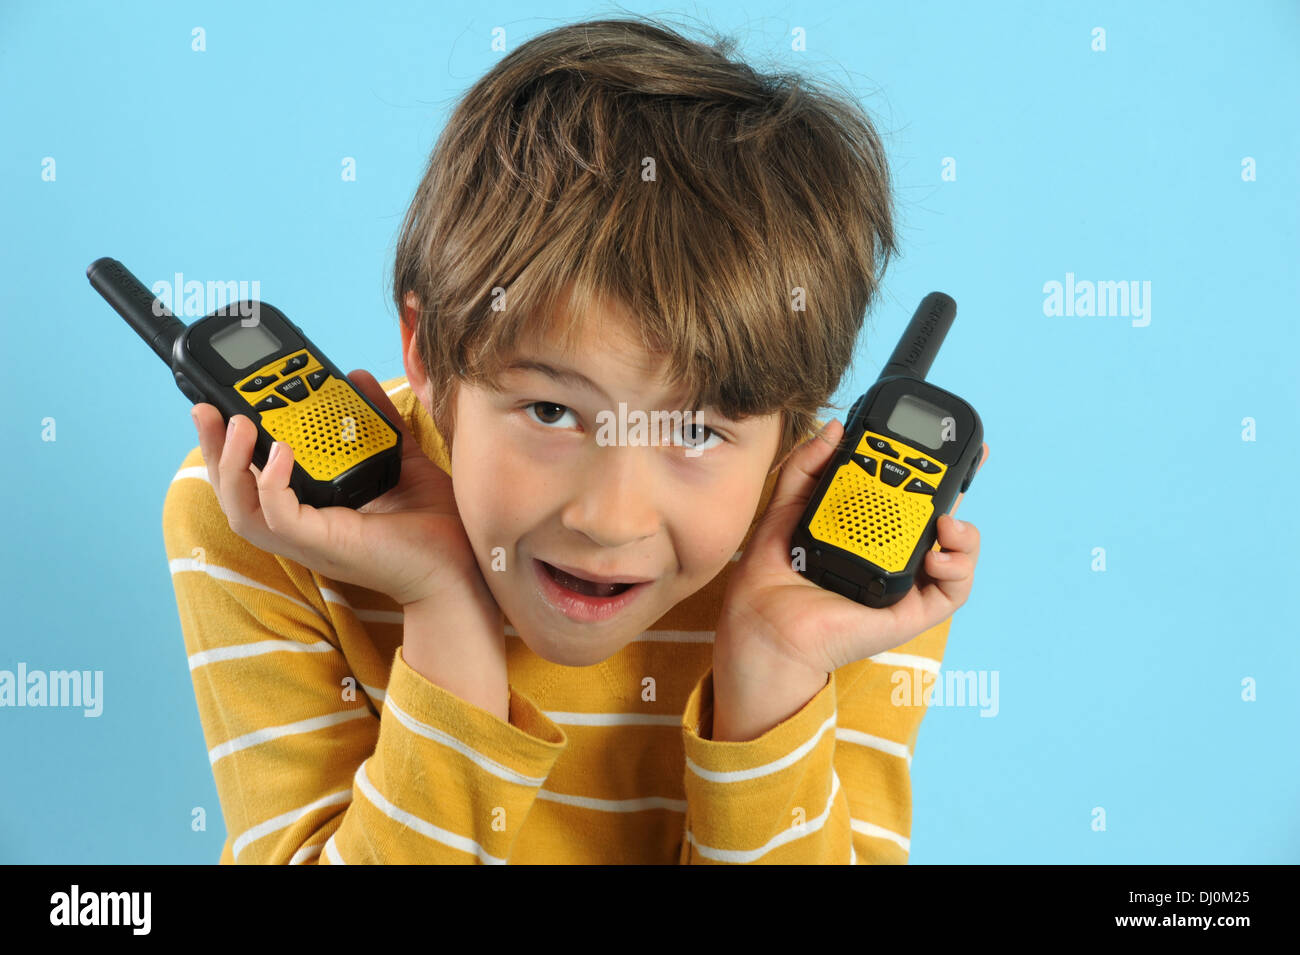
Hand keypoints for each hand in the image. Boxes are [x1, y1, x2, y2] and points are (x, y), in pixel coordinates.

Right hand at [190, 369, 495, 611]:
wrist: (462, 563)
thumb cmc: (431, 523)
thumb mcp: (397, 457)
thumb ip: (376, 419)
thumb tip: (357, 377)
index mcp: (311, 509)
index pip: (251, 479)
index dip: (228, 446)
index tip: (224, 404)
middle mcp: (301, 527)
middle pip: (233, 493)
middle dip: (212, 449)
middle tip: (206, 408)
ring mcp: (309, 540)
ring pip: (241, 509)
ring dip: (230, 466)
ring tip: (238, 425)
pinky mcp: (323, 545)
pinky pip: (278, 518)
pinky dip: (270, 485)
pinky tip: (280, 454)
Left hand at [718, 419, 987, 675]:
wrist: (764, 624)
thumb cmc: (772, 575)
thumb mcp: (788, 507)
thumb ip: (807, 467)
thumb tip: (834, 429)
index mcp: (867, 529)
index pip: (909, 494)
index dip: (934, 468)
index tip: (945, 438)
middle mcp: (891, 554)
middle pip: (940, 517)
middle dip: (962, 488)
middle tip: (969, 458)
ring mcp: (905, 582)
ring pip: (957, 555)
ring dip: (965, 533)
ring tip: (946, 521)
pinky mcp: (910, 611)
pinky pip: (953, 592)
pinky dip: (958, 570)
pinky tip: (939, 555)